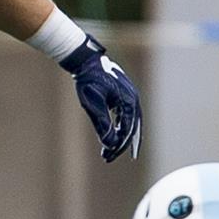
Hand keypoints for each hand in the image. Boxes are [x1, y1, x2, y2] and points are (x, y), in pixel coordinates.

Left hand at [58, 34, 141, 161]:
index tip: (107, 156)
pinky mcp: (123, 94)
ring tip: (109, 150)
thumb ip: (102, 123)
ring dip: (120, 136)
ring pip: (129, 122)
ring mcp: (129, 96)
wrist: (86, 61)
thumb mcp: (93, 104)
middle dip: (120, 145)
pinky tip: (111, 134)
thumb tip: (109, 144)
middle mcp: (133, 99)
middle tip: (108, 158)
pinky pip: (125, 115)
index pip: (127, 130)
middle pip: (131, 128)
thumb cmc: (88, 81)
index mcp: (129, 101)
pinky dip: (120, 126)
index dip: (118, 145)